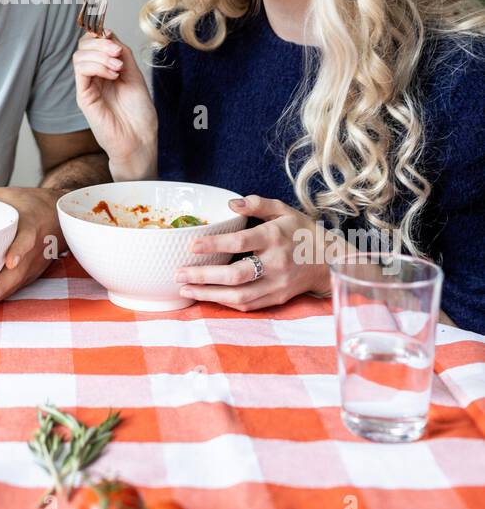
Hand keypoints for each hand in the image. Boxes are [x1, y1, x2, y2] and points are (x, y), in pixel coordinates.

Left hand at [0, 173, 60, 315]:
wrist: (61, 215)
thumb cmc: (32, 204)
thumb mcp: (7, 194)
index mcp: (31, 226)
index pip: (27, 240)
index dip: (20, 251)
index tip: (10, 261)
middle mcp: (35, 251)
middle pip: (18, 273)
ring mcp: (33, 266)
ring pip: (15, 285)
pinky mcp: (30, 275)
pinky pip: (13, 288)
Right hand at [72, 33, 157, 179]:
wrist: (140, 140)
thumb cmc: (139, 114)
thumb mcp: (135, 75)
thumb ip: (122, 54)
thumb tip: (108, 33)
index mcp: (106, 70)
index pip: (94, 43)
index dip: (101, 35)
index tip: (115, 39)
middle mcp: (94, 77)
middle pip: (83, 46)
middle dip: (100, 42)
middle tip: (117, 52)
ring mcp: (88, 87)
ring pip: (79, 56)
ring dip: (100, 54)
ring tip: (118, 67)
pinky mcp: (84, 97)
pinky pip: (81, 71)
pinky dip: (96, 66)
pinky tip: (113, 74)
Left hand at [174, 194, 339, 309]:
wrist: (330, 261)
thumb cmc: (302, 232)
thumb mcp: (284, 210)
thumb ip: (258, 204)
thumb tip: (231, 203)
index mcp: (275, 237)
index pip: (240, 243)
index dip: (214, 245)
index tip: (192, 245)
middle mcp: (276, 263)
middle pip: (235, 275)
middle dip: (203, 276)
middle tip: (179, 272)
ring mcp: (277, 284)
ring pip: (239, 296)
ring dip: (208, 294)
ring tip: (185, 289)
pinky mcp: (277, 298)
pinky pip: (247, 305)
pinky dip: (224, 303)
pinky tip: (207, 296)